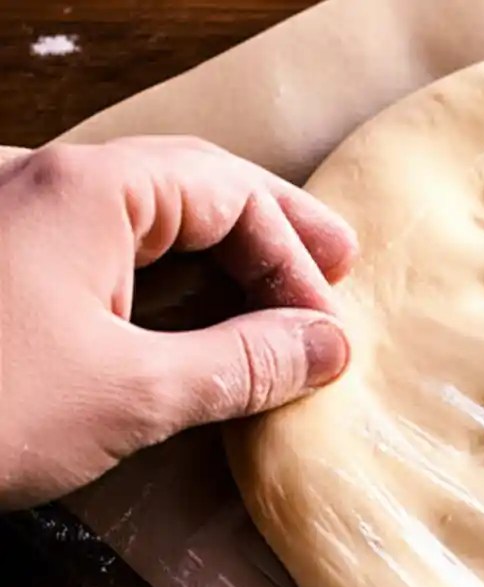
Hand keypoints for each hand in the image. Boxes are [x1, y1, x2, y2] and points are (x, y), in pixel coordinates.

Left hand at [0, 137, 356, 510]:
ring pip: (143, 209)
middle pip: (190, 182)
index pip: (229, 195)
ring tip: (276, 281)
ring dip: (218, 245)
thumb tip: (325, 348)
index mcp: (85, 189)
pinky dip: (161, 268)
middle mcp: (43, 180)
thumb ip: (241, 364)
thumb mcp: (130, 394)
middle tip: (337, 266)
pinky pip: (97, 240)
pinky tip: (183, 301)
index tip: (327, 327)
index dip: (293, 258)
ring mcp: (10, 215)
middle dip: (269, 227)